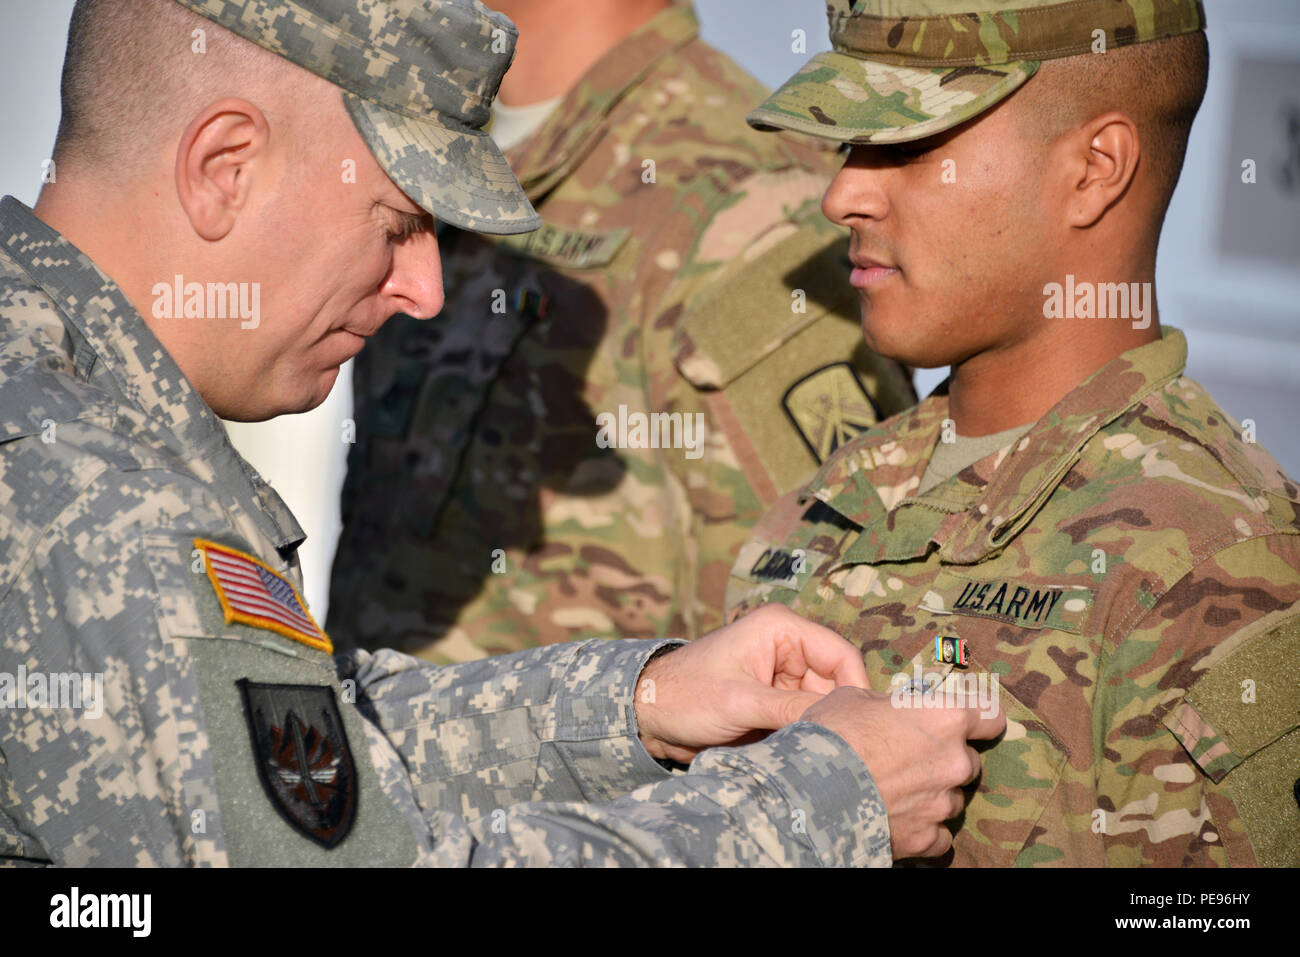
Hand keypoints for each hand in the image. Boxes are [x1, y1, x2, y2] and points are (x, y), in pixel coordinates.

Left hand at [635, 604, 868, 763]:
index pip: (841, 656)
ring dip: (815, 729)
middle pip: (835, 684)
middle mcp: (787, 647)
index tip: (857, 727)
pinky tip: (794, 752)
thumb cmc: (683, 695)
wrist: (646, 715)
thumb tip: (840, 726)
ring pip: (820, 706)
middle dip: (832, 716)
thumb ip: (790, 710)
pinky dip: (800, 736)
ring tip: (808, 751)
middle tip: (835, 749)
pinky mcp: (773, 700)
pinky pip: (802, 719)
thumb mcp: (739, 703)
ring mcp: (781, 675)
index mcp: (781, 629)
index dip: (854, 689)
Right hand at [799, 687, 1005, 859]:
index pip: (991, 716)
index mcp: (944, 718)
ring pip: (951, 799)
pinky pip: (939, 835)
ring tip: (895, 792)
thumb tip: (892, 708)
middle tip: (909, 759)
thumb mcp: (855, 698)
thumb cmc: (831, 734)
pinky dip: (923, 829)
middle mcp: (954, 761)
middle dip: (944, 760)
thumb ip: (889, 704)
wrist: (809, 790)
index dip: (981, 719)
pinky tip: (897, 819)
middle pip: (969, 761)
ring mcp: (943, 803)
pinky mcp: (927, 838)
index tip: (973, 722)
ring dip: (932, 795)